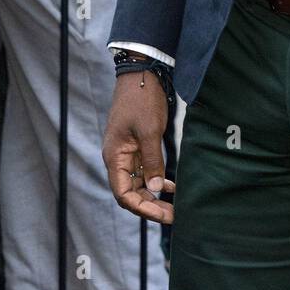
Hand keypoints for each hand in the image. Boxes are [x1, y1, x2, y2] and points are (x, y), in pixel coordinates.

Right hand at [103, 72, 174, 223]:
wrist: (142, 74)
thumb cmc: (142, 100)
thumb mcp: (150, 131)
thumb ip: (152, 161)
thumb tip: (154, 188)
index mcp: (115, 157)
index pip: (123, 194)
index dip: (141, 208)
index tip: (162, 214)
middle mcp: (118, 158)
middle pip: (130, 192)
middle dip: (150, 206)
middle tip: (173, 216)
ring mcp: (127, 152)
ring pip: (138, 183)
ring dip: (154, 195)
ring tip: (174, 206)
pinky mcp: (136, 145)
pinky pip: (144, 170)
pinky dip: (156, 179)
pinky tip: (170, 186)